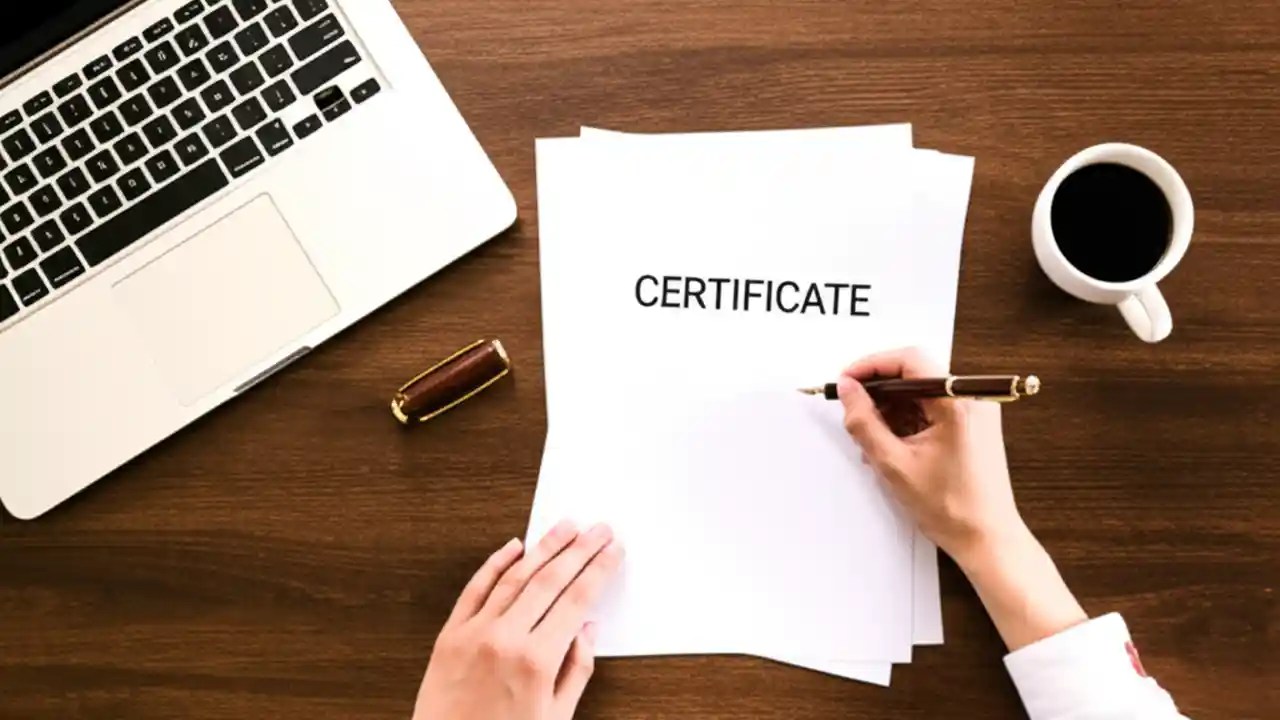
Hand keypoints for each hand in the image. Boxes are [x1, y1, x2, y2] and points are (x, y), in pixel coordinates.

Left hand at [413, 522, 624, 719]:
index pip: (577, 600)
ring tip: (564, 527)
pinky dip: (494, 564)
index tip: (612, 551)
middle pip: (550, 580)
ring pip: (514, 577)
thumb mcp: (556, 718)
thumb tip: (587, 631)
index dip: (598, 570)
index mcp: (537, 662)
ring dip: (543, 547)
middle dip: (579, 549)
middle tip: (597, 529)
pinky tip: (513, 547)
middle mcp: (505, 640)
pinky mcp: (450, 636)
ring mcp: (474, 634)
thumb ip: (576, 671)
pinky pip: (474, 589)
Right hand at [838, 348, 1086, 650]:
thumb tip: (848, 391)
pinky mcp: (972, 427)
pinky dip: (908, 422)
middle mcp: (972, 401)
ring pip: (921, 394)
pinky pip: (933, 411)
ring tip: (872, 442)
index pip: (909, 360)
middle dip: (879, 392)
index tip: (847, 381)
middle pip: (914, 375)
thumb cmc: (952, 509)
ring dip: (892, 410)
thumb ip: (865, 422)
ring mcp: (975, 414)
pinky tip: (892, 446)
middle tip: (853, 411)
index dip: (872, 366)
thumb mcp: (894, 464)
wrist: (988, 539)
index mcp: (958, 404)